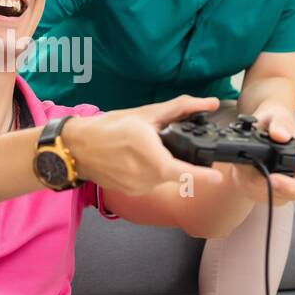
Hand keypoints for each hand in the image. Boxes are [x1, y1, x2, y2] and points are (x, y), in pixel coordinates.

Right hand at [63, 95, 226, 195]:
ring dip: (161, 164)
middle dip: (177, 160)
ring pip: (162, 177)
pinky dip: (149, 171)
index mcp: (151, 156)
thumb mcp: (145, 114)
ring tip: (142, 148)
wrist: (76, 148)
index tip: (218, 177)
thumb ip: (180, 108)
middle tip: (161, 143)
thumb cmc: (108, 128)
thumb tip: (209, 103)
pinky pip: (149, 182)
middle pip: (174, 172)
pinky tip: (134, 159)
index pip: (182, 171)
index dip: (202, 176)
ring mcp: (138, 187)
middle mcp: (146, 176)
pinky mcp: (131, 191)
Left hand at [248, 103, 294, 205]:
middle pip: (285, 196)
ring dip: (251, 184)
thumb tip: (280, 135)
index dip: (292, 188)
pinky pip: (256, 194)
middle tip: (246, 168)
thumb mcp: (278, 113)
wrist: (266, 125)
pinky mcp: (267, 190)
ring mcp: (283, 187)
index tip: (273, 178)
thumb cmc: (277, 119)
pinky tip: (241, 169)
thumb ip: (281, 122)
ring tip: (242, 165)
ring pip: (267, 198)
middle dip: (263, 185)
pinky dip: (245, 183)